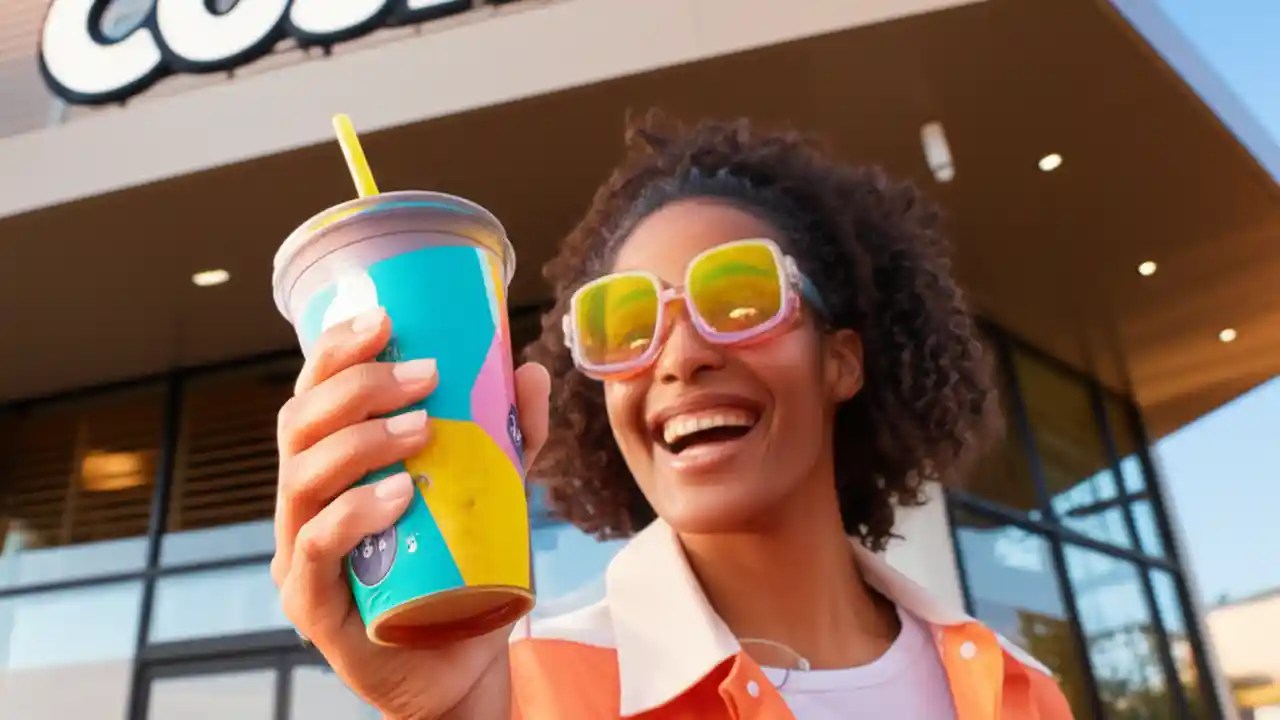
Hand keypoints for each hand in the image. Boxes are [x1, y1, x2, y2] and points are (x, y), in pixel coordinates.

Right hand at [272, 308, 549, 718]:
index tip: (385, 318)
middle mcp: (304, 506)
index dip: (337, 351)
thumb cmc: (461, 576)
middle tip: (424, 376)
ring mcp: (300, 557)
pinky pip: (317, 549)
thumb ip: (508, 439)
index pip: (315, 396)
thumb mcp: (493, 498)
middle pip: (298, 426)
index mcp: (332, 470)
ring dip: (360, 441)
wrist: (461, 668)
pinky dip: (353, 513)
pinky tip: (398, 494)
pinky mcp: (314, 606)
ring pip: (302, 479)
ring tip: (422, 429)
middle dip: (357, 387)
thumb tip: (528, 369)